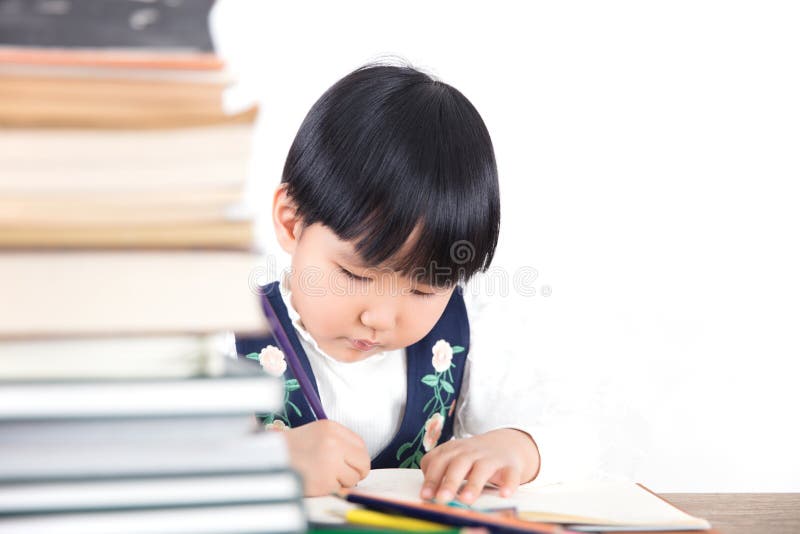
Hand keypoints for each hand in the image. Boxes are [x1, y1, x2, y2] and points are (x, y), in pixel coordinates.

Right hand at [283, 419, 370, 495]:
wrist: (269, 459)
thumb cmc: (293, 448)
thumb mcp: (317, 433)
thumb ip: (339, 443)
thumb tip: (359, 463)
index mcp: (332, 428)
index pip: (361, 445)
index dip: (358, 458)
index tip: (352, 464)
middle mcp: (334, 442)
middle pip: (363, 463)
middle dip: (357, 472)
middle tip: (344, 475)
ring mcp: (330, 462)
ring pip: (353, 478)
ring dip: (342, 481)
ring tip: (324, 475)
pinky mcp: (325, 481)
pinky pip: (339, 489)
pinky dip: (331, 489)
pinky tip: (317, 481)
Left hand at [419, 428, 539, 504]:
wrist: (505, 444)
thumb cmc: (472, 457)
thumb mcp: (453, 458)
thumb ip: (438, 472)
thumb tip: (426, 494)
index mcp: (453, 450)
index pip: (438, 461)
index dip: (431, 478)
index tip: (425, 496)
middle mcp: (471, 452)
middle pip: (458, 464)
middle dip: (449, 481)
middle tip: (442, 499)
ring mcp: (491, 458)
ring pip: (482, 469)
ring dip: (474, 484)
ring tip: (466, 500)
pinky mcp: (510, 466)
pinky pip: (510, 474)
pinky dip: (508, 484)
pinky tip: (504, 494)